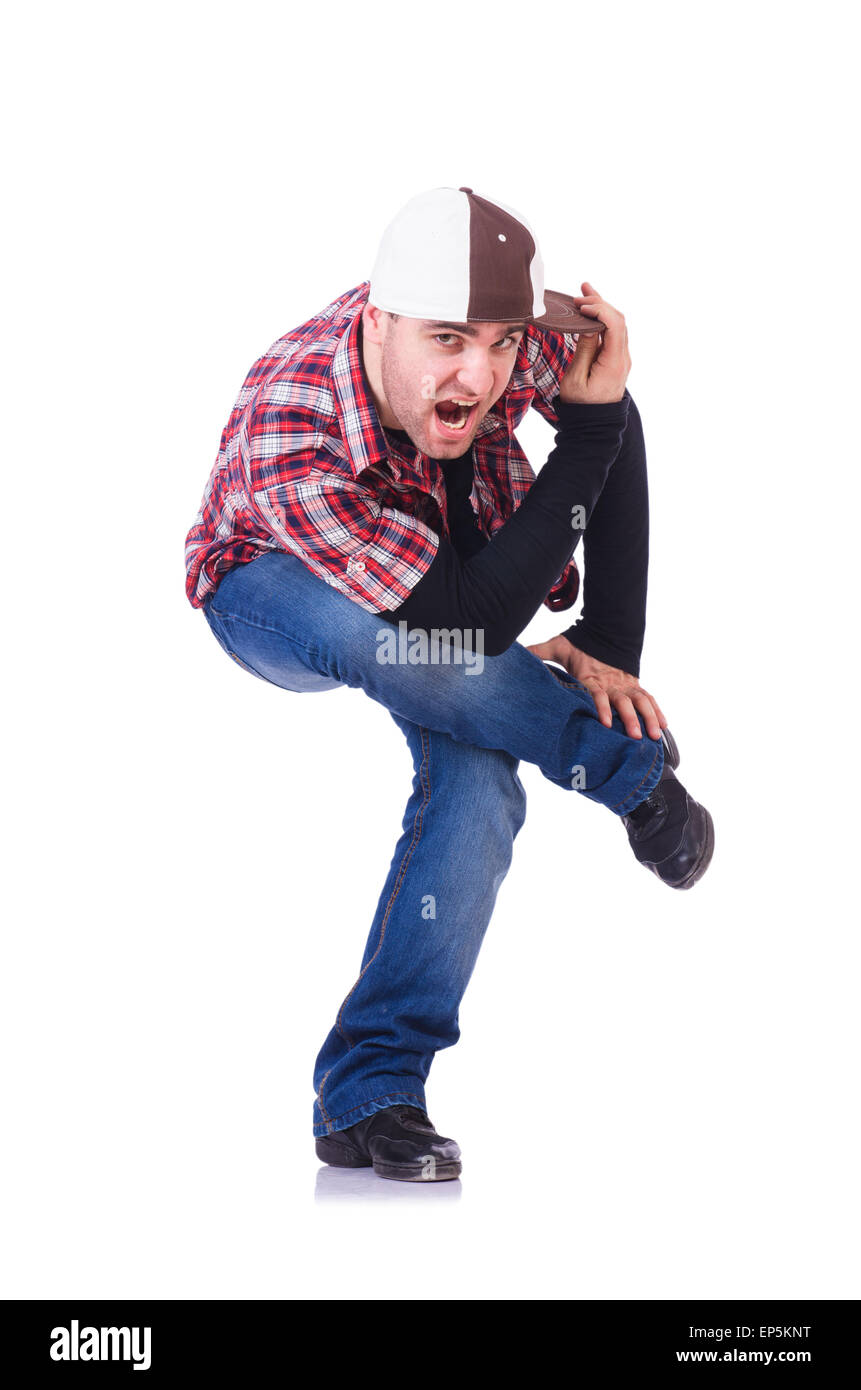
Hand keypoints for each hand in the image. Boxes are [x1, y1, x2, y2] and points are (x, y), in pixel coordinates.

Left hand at [526, 633, 666, 740]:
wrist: (603, 630)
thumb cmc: (578, 644)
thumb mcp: (557, 646)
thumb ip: (539, 652)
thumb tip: (517, 652)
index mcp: (592, 677)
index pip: (597, 694)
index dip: (601, 708)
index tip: (604, 723)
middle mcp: (612, 682)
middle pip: (623, 702)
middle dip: (630, 719)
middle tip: (635, 736)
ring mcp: (625, 684)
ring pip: (640, 702)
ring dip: (648, 718)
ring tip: (653, 736)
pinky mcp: (634, 686)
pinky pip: (648, 699)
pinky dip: (657, 712)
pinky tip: (664, 727)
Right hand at [558, 282, 630, 405]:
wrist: (594, 425)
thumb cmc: (581, 406)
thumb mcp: (576, 379)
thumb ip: (584, 350)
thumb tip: (589, 325)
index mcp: (614, 363)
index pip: (615, 325)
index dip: (599, 309)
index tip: (581, 306)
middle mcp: (622, 358)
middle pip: (618, 320)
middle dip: (599, 303)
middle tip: (578, 297)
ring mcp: (621, 358)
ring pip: (616, 325)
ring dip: (601, 307)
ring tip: (584, 292)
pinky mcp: (616, 359)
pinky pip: (613, 334)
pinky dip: (602, 319)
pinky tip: (591, 310)